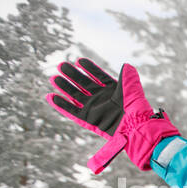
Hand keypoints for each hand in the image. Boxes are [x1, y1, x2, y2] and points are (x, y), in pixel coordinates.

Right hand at [45, 58, 178, 172]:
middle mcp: (101, 99)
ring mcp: (95, 109)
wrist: (135, 126)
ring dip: (65, 87)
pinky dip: (62, 105)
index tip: (79, 60)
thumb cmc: (135, 108)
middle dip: (73, 75)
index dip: (89, 69)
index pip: (98, 76)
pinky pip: (73, 112)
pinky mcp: (90, 120)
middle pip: (83, 84)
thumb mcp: (132, 89)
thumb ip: (127, 77)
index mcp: (112, 90)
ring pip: (76, 96)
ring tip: (54, 78)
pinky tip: (51, 97)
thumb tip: (127, 65)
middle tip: (61, 65)